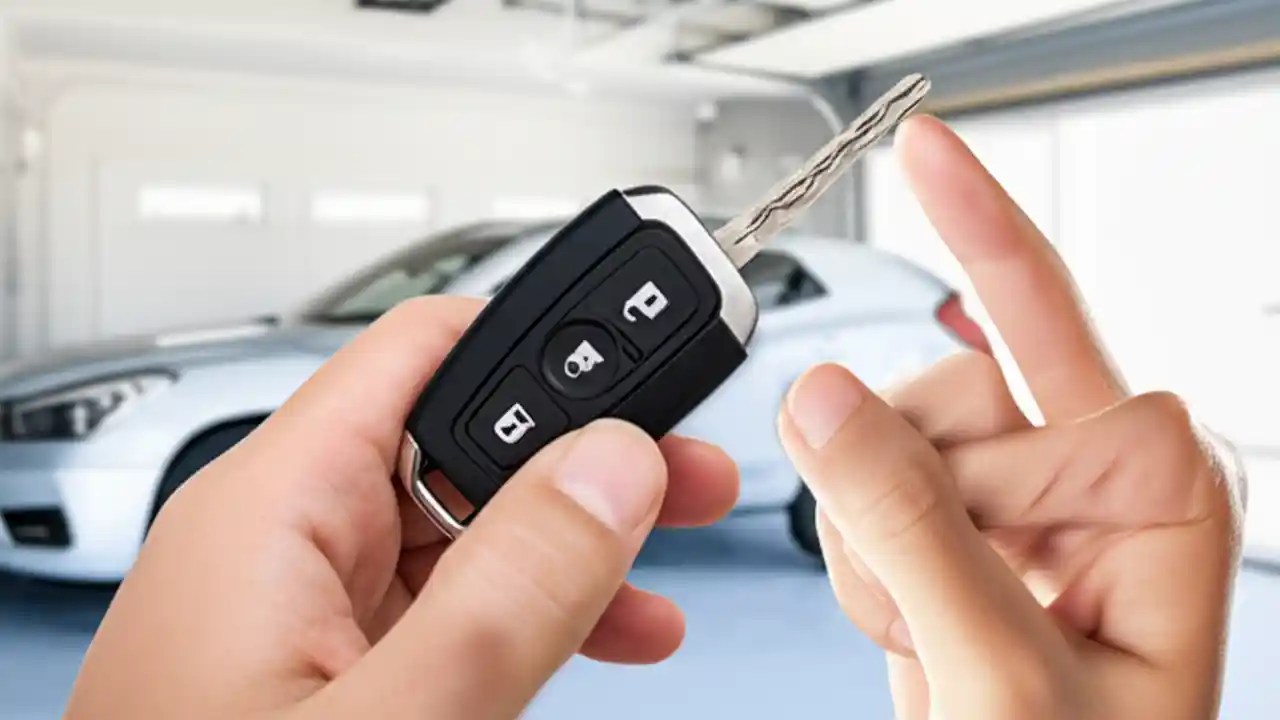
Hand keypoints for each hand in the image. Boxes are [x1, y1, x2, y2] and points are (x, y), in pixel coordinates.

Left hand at [65, 296, 739, 719]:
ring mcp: (300, 610)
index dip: (549, 342)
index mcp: (273, 510)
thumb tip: (611, 466)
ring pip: (463, 525)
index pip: (429, 351)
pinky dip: (527, 609)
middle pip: (458, 434)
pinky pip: (443, 604)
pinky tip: (598, 636)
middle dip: (581, 451)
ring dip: (571, 539)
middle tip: (686, 474)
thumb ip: (508, 589)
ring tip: (663, 567)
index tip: (654, 368)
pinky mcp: (322, 671)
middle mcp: (281, 540)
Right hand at [778, 117, 1243, 718]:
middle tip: (929, 593)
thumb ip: (910, 529)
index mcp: (1155, 491)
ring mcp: (1019, 511)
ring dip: (867, 538)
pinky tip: (903, 621)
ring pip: (881, 439)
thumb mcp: (1000, 678)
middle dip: (900, 490)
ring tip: (921, 627)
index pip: (1028, 343)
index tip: (925, 148)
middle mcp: (1094, 483)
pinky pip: (861, 494)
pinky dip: (854, 560)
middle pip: (940, 386)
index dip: (973, 248)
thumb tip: (826, 399)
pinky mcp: (957, 541)